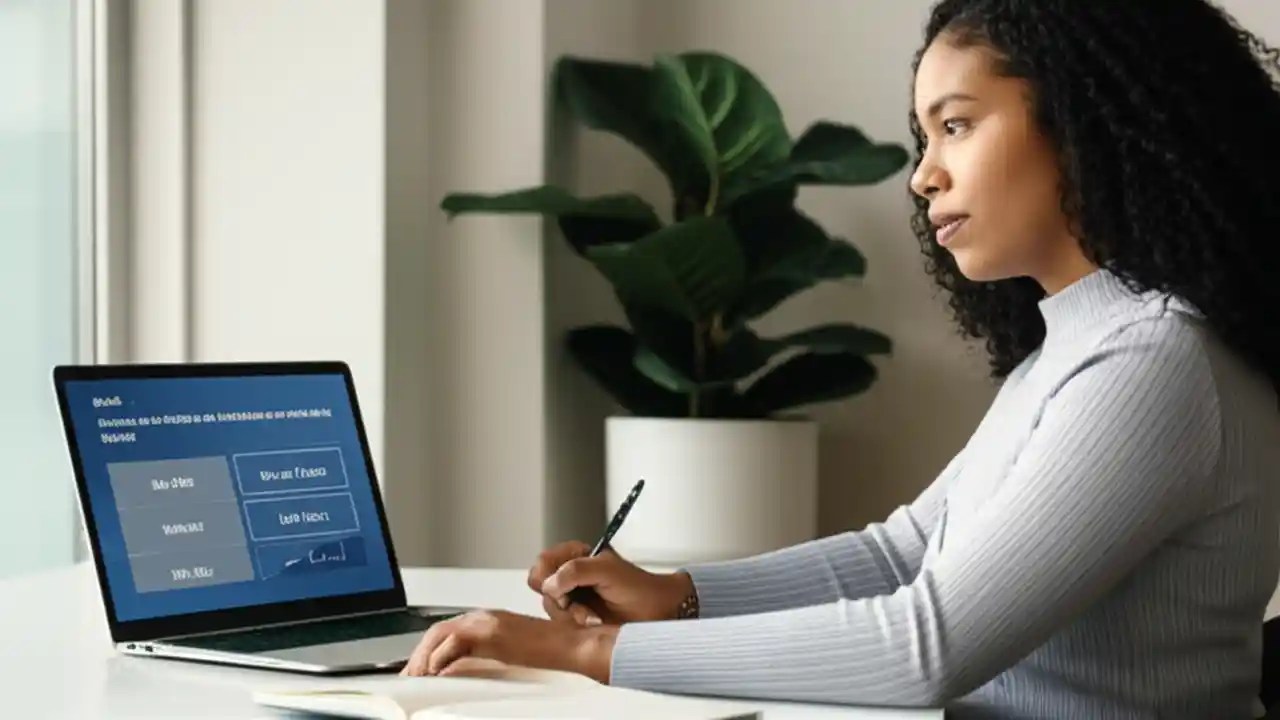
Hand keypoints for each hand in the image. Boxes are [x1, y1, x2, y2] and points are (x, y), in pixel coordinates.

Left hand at [400, 609, 617, 682]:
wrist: (575, 646)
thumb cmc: (553, 653)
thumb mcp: (511, 656)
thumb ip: (486, 658)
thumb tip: (458, 672)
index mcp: (488, 621)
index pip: (447, 632)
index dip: (427, 651)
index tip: (418, 670)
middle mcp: (484, 617)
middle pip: (438, 630)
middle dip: (419, 654)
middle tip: (410, 677)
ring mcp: (488, 621)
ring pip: (441, 633)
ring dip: (425, 656)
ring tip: (418, 677)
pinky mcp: (494, 631)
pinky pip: (457, 641)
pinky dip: (441, 657)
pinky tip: (436, 672)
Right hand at [527, 541, 693, 625]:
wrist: (657, 613)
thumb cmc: (638, 587)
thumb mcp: (608, 571)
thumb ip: (576, 571)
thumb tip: (551, 585)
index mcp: (576, 555)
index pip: (544, 562)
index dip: (548, 576)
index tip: (565, 587)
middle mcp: (570, 575)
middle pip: (541, 586)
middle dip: (559, 599)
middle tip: (576, 604)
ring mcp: (572, 597)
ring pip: (549, 607)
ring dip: (570, 615)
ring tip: (593, 617)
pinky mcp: (576, 618)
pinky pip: (560, 624)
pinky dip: (575, 624)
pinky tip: (594, 623)